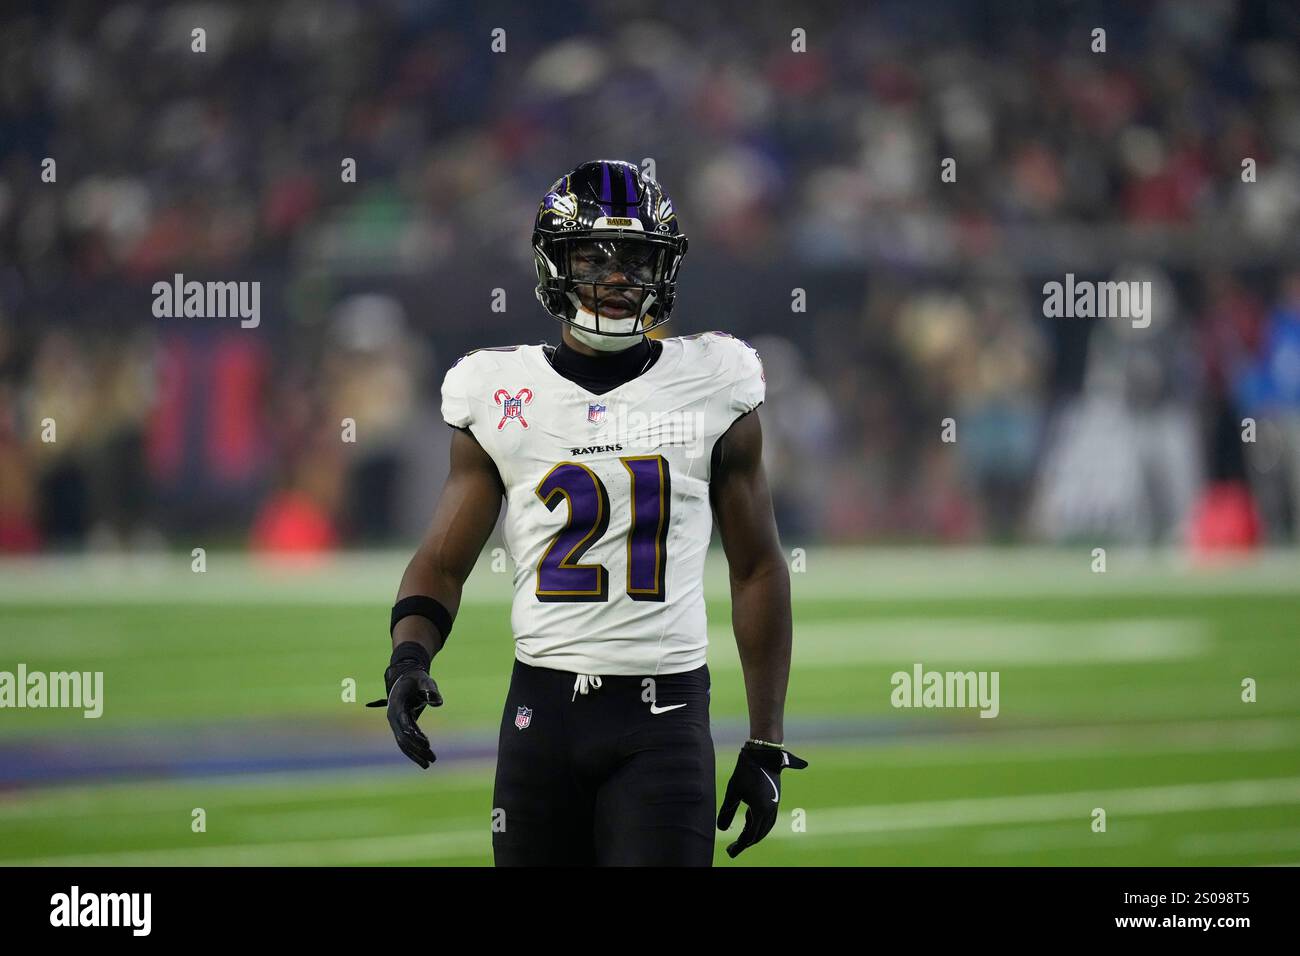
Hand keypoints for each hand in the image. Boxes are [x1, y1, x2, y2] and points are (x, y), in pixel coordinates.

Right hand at [367, 667, 442, 768]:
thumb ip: (430, 691)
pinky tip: (425, 758)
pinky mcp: (401, 726)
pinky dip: (414, 750)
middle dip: (417, 749)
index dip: (413, 733)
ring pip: (403, 743)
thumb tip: (438, 703)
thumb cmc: (417, 679)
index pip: (403, 722)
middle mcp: (393, 716)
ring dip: (416, 754)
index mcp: (396, 704)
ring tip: (429, 764)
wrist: (406, 678)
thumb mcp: (425, 681)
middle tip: (432, 759)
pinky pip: (406, 741)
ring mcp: (396, 723)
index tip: (426, 742)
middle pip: (402, 737)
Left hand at [716, 742, 807, 857]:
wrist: (763, 753)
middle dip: (747, 842)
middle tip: (733, 849)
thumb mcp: (733, 792)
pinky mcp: (774, 798)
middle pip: (759, 834)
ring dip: (754, 834)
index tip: (730, 852)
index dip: (740, 845)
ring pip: (766, 827)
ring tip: (742, 839)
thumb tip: (720, 829)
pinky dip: (758, 824)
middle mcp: (770, 810)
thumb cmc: (745, 771)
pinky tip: (748, 821)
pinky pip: (767, 817)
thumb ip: (727, 811)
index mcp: (761, 810)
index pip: (750, 835)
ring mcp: (774, 804)